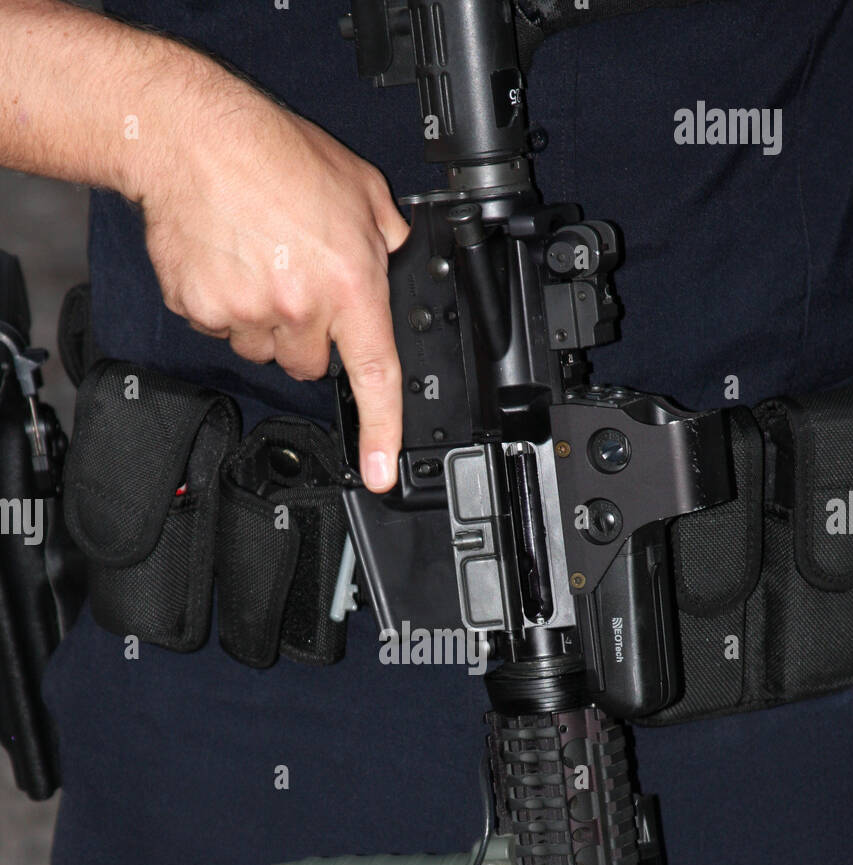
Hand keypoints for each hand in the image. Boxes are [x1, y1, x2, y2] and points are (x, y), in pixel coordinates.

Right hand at [135, 80, 408, 490]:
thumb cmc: (274, 154)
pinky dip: (225, 305)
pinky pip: (221, 330)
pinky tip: (228, 260)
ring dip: (266, 322)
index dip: (382, 433)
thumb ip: (386, 233)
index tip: (379, 473)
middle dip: (310, 334)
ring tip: (260, 260)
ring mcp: (247, 314)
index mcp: (350, 284)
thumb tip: (396, 253)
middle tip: (298, 279)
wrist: (190, 138)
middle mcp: (301, 308)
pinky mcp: (202, 311)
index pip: (375, 375)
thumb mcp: (359, 187)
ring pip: (264, 351)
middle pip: (310, 364)